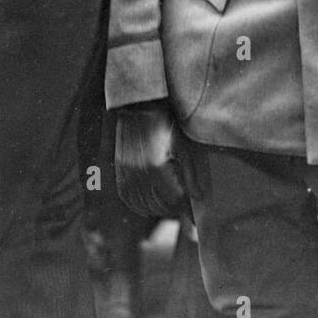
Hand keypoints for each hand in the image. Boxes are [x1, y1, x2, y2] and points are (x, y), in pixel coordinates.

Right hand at [115, 101, 185, 218]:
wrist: (139, 109)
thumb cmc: (164, 126)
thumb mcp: (182, 147)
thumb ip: (190, 175)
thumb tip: (198, 198)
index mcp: (157, 167)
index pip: (173, 200)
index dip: (184, 206)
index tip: (190, 207)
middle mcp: (139, 173)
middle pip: (159, 205)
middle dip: (173, 208)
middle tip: (181, 204)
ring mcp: (127, 174)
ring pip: (144, 205)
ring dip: (158, 208)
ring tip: (167, 202)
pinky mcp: (120, 172)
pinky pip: (129, 199)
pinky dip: (140, 205)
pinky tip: (149, 202)